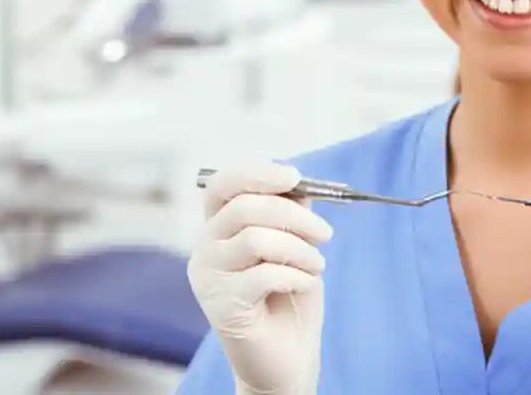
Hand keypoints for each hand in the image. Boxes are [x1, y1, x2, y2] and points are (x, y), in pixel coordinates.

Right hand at [187, 162, 331, 394]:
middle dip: (294, 215)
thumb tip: (298, 182)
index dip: (257, 173)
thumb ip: (290, 211)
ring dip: (300, 249)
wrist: (287, 356)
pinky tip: (304, 285)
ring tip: (317, 265)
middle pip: (243, 207)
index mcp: (218, 227)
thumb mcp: (293, 244)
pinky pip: (264, 274)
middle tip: (326, 233)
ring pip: (255, 238)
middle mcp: (204, 248)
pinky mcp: (221, 306)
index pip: (222, 184)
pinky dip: (296, 275)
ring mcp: (208, 277)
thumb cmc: (288, 297)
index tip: (294, 176)